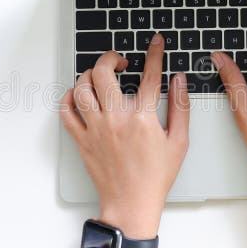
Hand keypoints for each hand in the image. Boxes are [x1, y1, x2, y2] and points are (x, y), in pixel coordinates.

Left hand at [60, 34, 189, 237]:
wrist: (131, 204)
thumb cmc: (155, 178)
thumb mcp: (178, 142)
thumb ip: (180, 108)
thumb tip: (179, 81)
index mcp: (142, 119)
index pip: (150, 75)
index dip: (155, 54)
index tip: (156, 43)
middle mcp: (115, 119)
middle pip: (104, 73)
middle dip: (111, 58)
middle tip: (120, 62)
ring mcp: (95, 129)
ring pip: (81, 87)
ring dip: (89, 75)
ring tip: (100, 77)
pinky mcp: (82, 140)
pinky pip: (66, 111)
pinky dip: (69, 97)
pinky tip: (80, 95)